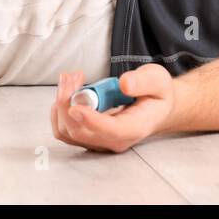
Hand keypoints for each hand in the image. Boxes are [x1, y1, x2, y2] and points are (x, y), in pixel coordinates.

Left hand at [50, 65, 174, 152]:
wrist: (155, 109)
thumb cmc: (157, 95)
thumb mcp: (158, 80)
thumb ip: (143, 82)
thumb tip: (124, 84)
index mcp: (135, 128)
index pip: (110, 131)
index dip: (90, 120)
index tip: (75, 105)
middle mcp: (114, 141)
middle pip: (81, 131)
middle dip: (69, 102)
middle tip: (72, 76)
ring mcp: (99, 142)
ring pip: (67, 131)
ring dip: (62, 104)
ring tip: (72, 78)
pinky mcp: (87, 138)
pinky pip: (64, 130)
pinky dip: (60, 110)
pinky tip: (68, 92)